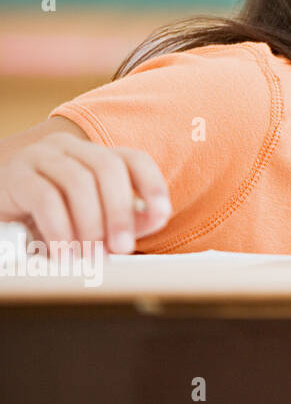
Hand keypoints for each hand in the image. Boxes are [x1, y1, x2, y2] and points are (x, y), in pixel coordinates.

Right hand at [0, 132, 172, 252]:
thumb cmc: (48, 218)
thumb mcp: (90, 218)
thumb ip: (126, 218)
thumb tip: (156, 217)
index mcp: (94, 155)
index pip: (133, 158)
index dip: (152, 184)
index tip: (162, 215)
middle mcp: (70, 148)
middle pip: (108, 168)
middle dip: (120, 211)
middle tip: (122, 247)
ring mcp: (41, 156)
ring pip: (78, 181)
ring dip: (90, 224)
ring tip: (90, 255)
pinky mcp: (16, 175)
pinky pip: (46, 198)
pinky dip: (60, 228)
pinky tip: (64, 251)